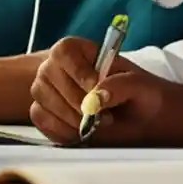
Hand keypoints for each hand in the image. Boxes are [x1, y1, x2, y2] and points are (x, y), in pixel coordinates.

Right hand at [30, 37, 171, 145]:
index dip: (77, 72)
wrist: (142, 119)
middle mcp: (58, 66)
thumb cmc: (141, 94)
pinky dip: (61, 131)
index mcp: (80, 50)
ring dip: (71, 119)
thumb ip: (120, 85)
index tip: (95, 89)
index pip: (64, 53)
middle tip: (104, 115)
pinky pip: (40, 120)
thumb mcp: (140, 85)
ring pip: (42, 101)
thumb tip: (96, 96)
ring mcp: (48, 89)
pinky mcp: (45, 112)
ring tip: (96, 124)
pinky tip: (81, 133)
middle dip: (77, 103)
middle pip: (48, 78)